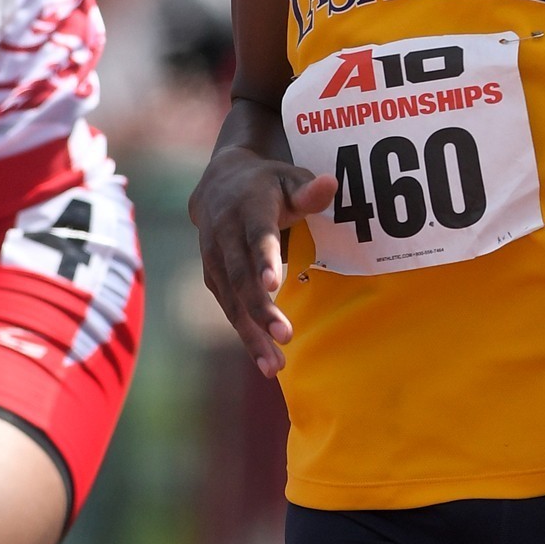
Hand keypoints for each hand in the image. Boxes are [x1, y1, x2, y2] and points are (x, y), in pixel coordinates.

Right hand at [189, 145, 332, 375]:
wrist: (218, 185)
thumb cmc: (268, 185)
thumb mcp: (290, 179)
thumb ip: (309, 190)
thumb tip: (331, 184)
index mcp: (248, 208)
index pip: (256, 236)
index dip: (263, 258)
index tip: (273, 283)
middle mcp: (224, 235)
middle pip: (240, 276)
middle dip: (260, 309)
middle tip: (284, 336)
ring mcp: (214, 258)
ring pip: (231, 300)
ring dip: (250, 334)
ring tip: (274, 365)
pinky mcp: (213, 277)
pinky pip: (228, 308)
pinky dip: (245, 334)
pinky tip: (266, 358)